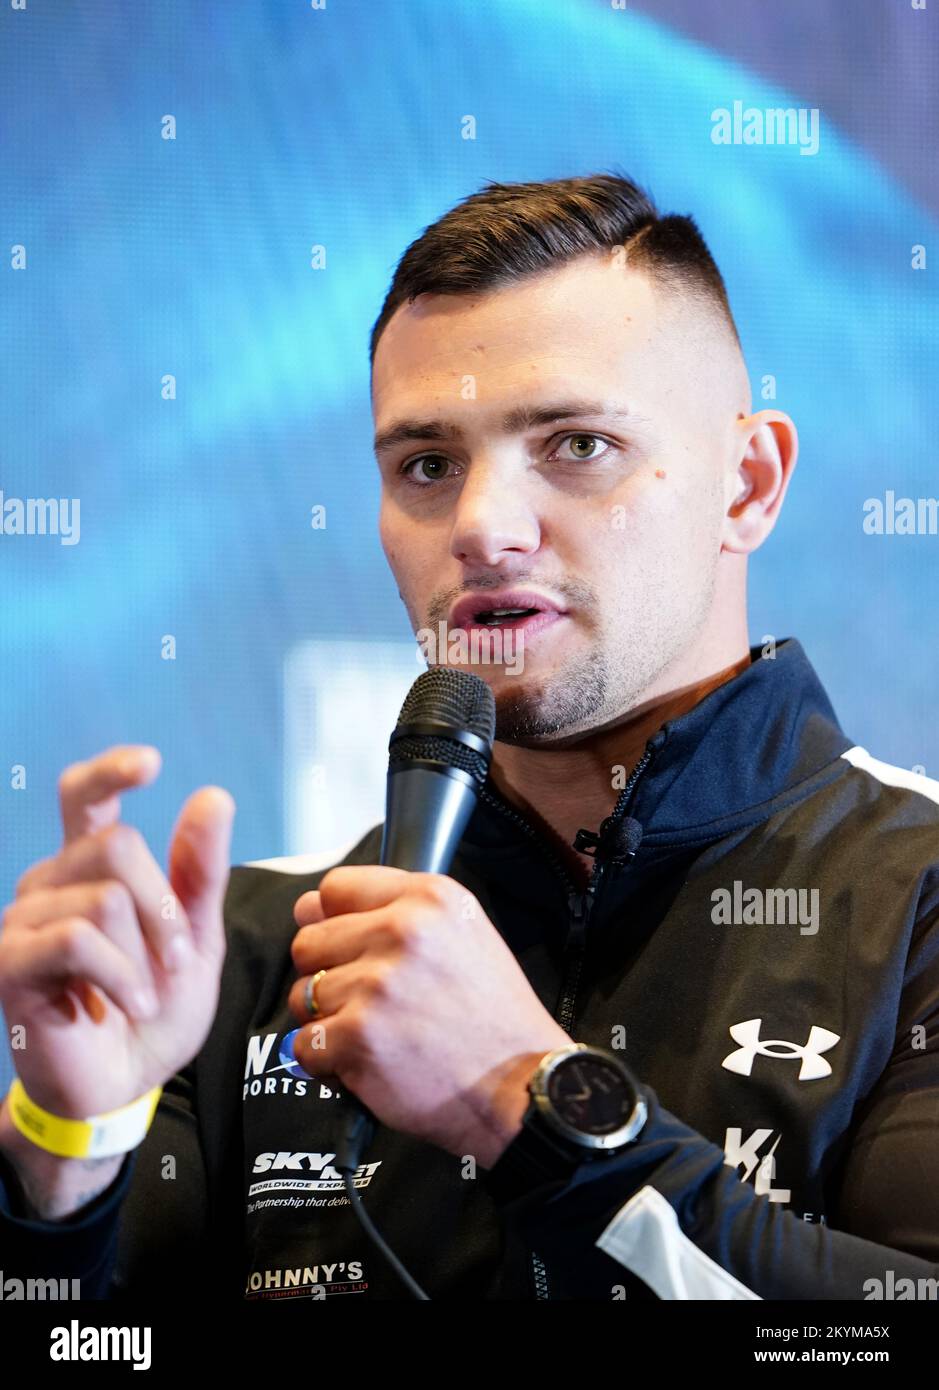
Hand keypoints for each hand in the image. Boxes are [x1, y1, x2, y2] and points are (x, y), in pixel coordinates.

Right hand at [0, 745, 234, 1121]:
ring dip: (146, 955)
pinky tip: (127, 1004)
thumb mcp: (195, 937)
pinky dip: (120, 975)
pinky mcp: (10, 962)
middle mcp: (50, 883)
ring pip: (104, 898)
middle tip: (177, 961)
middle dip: (165, 908)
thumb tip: (213, 797)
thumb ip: (200, 871)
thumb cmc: (153, 1008)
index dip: (111, 772)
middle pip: (117, 846)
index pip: (85, 797)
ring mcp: (23, 920)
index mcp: (91, 868)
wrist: (124, 1084)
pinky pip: (77, 939)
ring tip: (146, 993)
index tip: (150, 765)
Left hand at [287, 866, 569, 1168]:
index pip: (334, 888)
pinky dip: (326, 1062)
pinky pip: (303, 1045)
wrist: (521, 1085)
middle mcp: (401, 930)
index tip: (352, 949)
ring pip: (303, 994)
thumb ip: (391, 912)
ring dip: (328, 1021)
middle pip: (309, 941)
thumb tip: (306, 908)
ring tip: (375, 1034)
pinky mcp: (358, 1036)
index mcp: (428, 898)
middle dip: (327, 975)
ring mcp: (377, 984)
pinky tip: (367, 1062)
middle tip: (370, 1003)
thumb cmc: (492, 1016)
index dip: (334, 922)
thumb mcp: (462, 936)